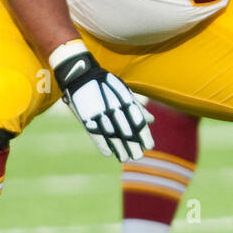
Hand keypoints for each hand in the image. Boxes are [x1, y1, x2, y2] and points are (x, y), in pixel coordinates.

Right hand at [51, 41, 153, 160]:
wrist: (81, 74)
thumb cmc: (106, 84)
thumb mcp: (124, 92)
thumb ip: (138, 107)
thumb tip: (151, 120)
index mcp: (124, 101)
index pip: (138, 122)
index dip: (145, 135)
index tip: (150, 145)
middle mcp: (114, 108)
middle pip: (127, 132)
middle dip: (134, 146)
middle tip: (138, 155)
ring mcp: (100, 114)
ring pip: (113, 136)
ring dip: (120, 149)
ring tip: (125, 158)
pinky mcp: (86, 118)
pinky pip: (96, 134)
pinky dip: (102, 145)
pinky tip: (108, 153)